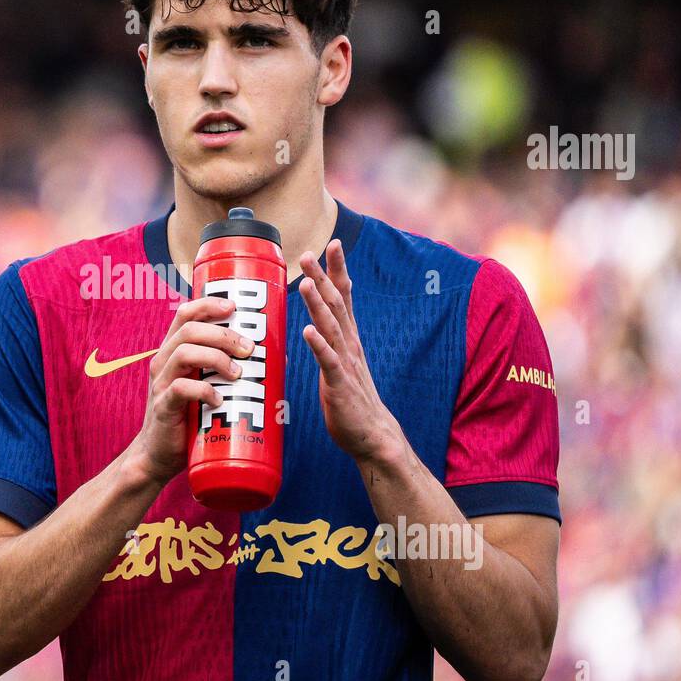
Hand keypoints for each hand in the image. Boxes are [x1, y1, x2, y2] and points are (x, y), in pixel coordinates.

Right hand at [126, 295, 255, 486]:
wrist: (158, 456)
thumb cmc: (190, 418)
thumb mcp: (208, 386)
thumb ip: (232, 370)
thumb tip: (279, 357)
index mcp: (173, 351)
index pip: (185, 314)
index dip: (209, 304)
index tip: (235, 307)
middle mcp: (163, 362)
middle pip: (189, 330)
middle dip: (223, 334)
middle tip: (248, 348)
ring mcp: (161, 384)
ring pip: (184, 353)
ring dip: (216, 358)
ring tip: (238, 373)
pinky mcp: (163, 406)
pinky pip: (181, 389)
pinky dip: (204, 390)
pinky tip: (219, 399)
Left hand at [298, 238, 404, 465]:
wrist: (372, 436)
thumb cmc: (353, 400)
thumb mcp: (340, 362)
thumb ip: (331, 340)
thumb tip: (317, 320)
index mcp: (349, 338)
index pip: (343, 298)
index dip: (338, 271)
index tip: (333, 244)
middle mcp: (349, 345)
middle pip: (336, 305)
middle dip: (323, 278)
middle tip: (309, 253)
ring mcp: (346, 364)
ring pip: (331, 328)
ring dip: (318, 304)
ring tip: (307, 282)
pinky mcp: (340, 385)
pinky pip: (329, 362)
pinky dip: (319, 345)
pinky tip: (308, 330)